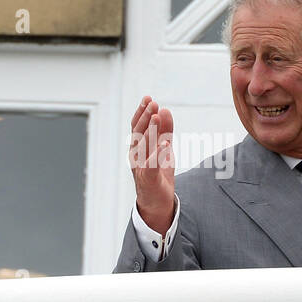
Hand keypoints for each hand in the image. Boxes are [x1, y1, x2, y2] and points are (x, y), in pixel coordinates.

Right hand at [129, 95, 175, 233]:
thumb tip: (165, 109)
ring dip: (151, 130)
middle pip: (138, 133)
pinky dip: (159, 153)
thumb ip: (165, 131)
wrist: (157, 202)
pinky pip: (152, 164)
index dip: (142, 112)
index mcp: (137, 147)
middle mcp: (135, 155)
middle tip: (153, 103)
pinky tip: (166, 143)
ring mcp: (140, 167)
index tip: (148, 98)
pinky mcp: (149, 178)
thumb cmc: (158, 174)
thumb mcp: (163, 148)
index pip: (137, 126)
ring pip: (144, 146)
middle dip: (145, 117)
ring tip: (158, 117)